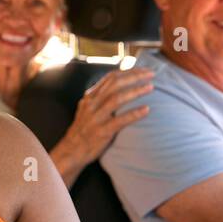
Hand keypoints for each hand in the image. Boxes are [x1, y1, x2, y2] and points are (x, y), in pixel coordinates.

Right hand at [50, 68, 153, 186]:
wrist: (71, 151)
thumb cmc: (84, 130)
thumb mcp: (87, 109)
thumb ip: (100, 97)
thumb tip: (118, 86)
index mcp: (90, 97)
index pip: (110, 78)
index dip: (128, 72)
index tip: (143, 70)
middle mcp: (92, 104)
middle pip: (115, 84)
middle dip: (134, 77)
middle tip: (151, 74)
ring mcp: (96, 118)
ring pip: (116, 99)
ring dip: (135, 92)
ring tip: (150, 87)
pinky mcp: (101, 132)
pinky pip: (120, 121)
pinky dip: (134, 114)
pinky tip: (146, 110)